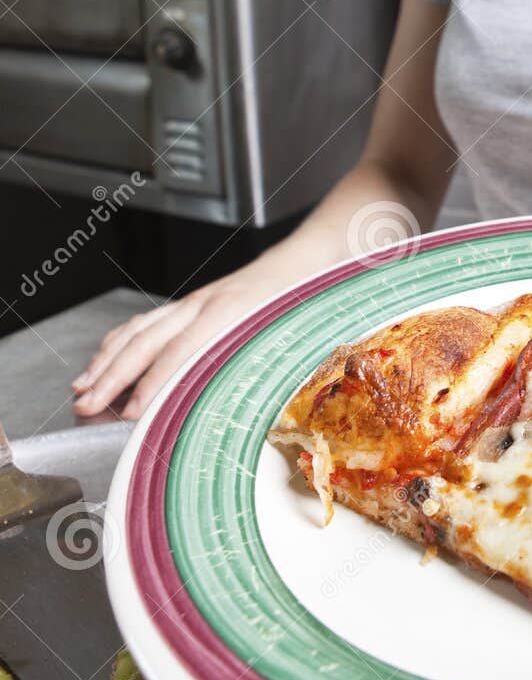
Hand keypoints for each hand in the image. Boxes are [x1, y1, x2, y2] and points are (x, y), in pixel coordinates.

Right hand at [72, 272, 276, 420]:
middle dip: (110, 377)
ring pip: (137, 329)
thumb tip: (222, 410)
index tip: (130, 414)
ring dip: (105, 361)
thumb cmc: (296, 307)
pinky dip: (118, 342)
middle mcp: (203, 305)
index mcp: (228, 314)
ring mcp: (192, 302)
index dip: (152, 386)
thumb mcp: (285, 339)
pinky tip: (103, 359)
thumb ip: (253, 369)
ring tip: (82, 388)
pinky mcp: (188, 304)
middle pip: (145, 341)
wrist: (301, 266)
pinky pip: (144, 321)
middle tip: (85, 405)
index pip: (179, 354)